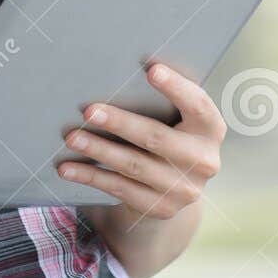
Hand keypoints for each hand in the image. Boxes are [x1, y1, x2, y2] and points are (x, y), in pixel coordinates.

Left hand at [56, 61, 225, 270]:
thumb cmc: (168, 137)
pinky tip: (67, 167)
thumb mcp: (176, 121)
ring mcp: (183, 189)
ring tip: (72, 137)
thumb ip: (161, 102)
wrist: (173, 190)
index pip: (198, 105)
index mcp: (210, 130)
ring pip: (133, 165)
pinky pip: (119, 188)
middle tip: (88, 110)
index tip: (152, 70)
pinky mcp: (160, 208)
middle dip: (120, 123)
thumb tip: (113, 76)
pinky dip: (91, 176)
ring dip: (98, 150)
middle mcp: (203, 161)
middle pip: (157, 138)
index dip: (177, 88)